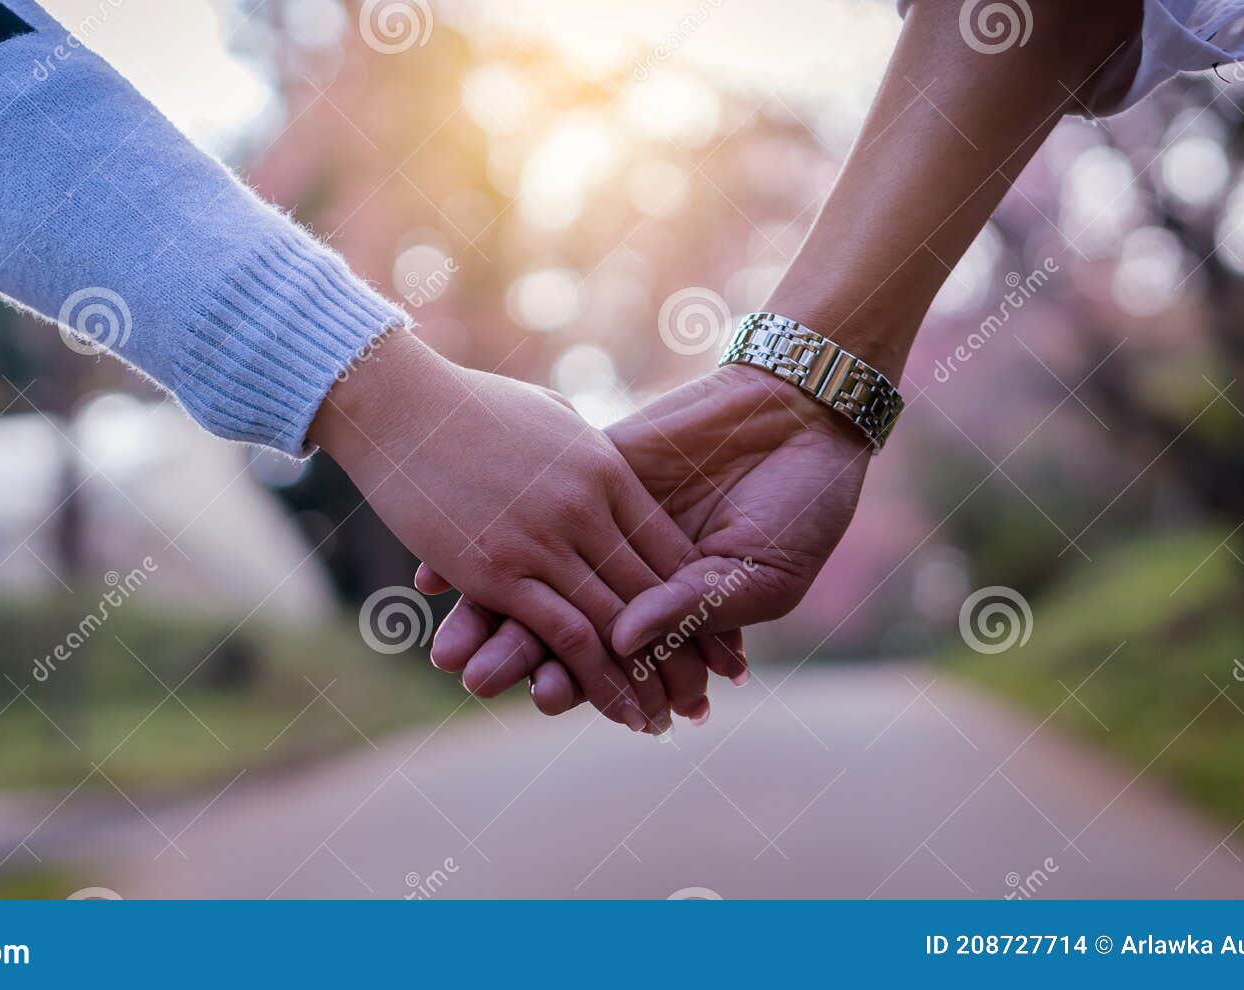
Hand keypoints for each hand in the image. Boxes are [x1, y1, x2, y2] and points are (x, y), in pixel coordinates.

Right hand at [310, 330, 701, 734]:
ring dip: (649, 680)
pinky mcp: (500, 571)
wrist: (398, 401)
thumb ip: (585, 458)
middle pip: (655, 592)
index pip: (669, 547)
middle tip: (708, 695)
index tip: (718, 637)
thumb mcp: (550, 421)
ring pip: (620, 625)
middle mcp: (587, 508)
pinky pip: (565, 634)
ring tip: (670, 720)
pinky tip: (622, 709)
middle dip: (686, 651)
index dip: (698, 598)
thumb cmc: (466, 406)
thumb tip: (604, 476)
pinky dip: (600, 680)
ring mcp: (545, 540)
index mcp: (606, 469)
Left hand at [423, 363, 871, 717]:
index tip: (547, 699)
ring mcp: (603, 522)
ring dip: (492, 610)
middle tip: (479, 679)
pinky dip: (484, 536)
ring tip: (454, 640)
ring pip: (536, 573)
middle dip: (519, 654)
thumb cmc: (803, 506)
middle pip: (560, 621)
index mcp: (672, 610)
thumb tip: (620, 639)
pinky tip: (441, 565)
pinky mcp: (591, 469)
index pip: (613, 654)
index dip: (581, 680)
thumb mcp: (760, 572)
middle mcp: (626, 574)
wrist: (803, 413)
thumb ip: (692, 608)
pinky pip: (528, 505)